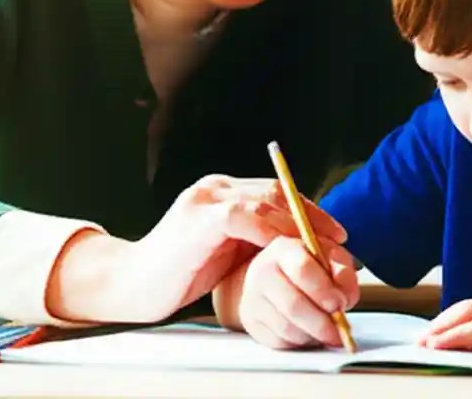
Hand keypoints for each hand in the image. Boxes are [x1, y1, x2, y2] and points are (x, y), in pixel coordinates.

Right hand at [46, 174, 344, 322]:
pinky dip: (268, 230)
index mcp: (223, 191)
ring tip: (321, 248)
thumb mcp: (226, 249)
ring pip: (264, 202)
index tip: (336, 232)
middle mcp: (215, 187)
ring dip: (297, 225)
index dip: (310, 210)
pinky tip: (287, 247)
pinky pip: (242, 217)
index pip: (276, 191)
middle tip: (339, 239)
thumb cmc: (180, 272)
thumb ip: (255, 238)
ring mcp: (205, 199)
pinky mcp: (198, 218)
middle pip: (276, 192)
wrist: (132, 284)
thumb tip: (302, 244)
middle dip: (312, 216)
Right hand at [217, 235, 359, 349]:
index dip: (324, 290)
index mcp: (283, 249)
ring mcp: (252, 298)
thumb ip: (342, 271)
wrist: (276, 277)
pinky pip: (279, 342)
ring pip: (287, 327)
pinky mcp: (251, 323)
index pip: (302, 268)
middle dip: (322, 323)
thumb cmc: (308, 267)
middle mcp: (262, 272)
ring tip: (327, 332)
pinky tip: (309, 333)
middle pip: (293, 304)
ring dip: (313, 335)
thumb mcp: (330, 257)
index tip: (340, 303)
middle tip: (339, 330)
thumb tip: (345, 295)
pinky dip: (300, 342)